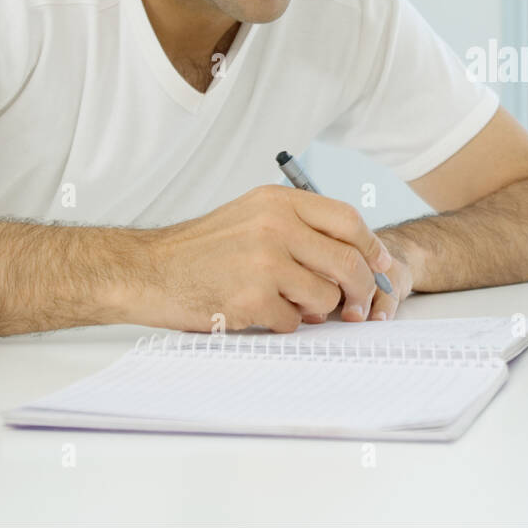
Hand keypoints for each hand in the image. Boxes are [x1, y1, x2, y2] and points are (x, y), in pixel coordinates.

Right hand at [135, 185, 392, 332]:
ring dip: (316, 311)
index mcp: (279, 203)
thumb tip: (355, 257)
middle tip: (359, 306)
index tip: (380, 265)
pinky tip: (259, 313)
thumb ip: (299, 229)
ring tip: (291, 306)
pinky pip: (293, 322)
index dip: (371, 247)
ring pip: (325, 296)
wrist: (146, 271)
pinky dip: (283, 324)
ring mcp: (265, 262)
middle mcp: (276, 226)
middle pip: (348, 261)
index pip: (348, 220)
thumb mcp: (252, 217)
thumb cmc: (200, 250)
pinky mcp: (251, 298)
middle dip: (362, 289)